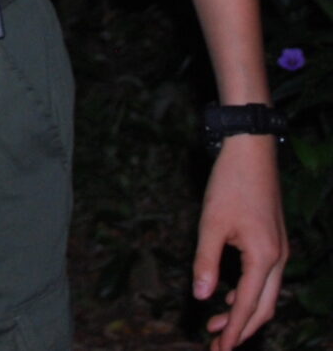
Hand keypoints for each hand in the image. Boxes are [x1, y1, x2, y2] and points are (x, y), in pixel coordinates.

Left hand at [193, 135, 285, 347]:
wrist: (250, 152)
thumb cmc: (229, 185)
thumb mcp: (211, 224)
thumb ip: (206, 262)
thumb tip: (203, 297)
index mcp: (265, 258)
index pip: (249, 306)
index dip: (233, 331)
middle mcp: (279, 258)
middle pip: (264, 307)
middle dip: (242, 329)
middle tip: (217, 347)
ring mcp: (279, 250)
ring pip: (267, 294)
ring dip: (244, 312)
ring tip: (217, 326)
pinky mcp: (274, 241)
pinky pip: (265, 278)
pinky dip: (249, 293)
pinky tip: (229, 296)